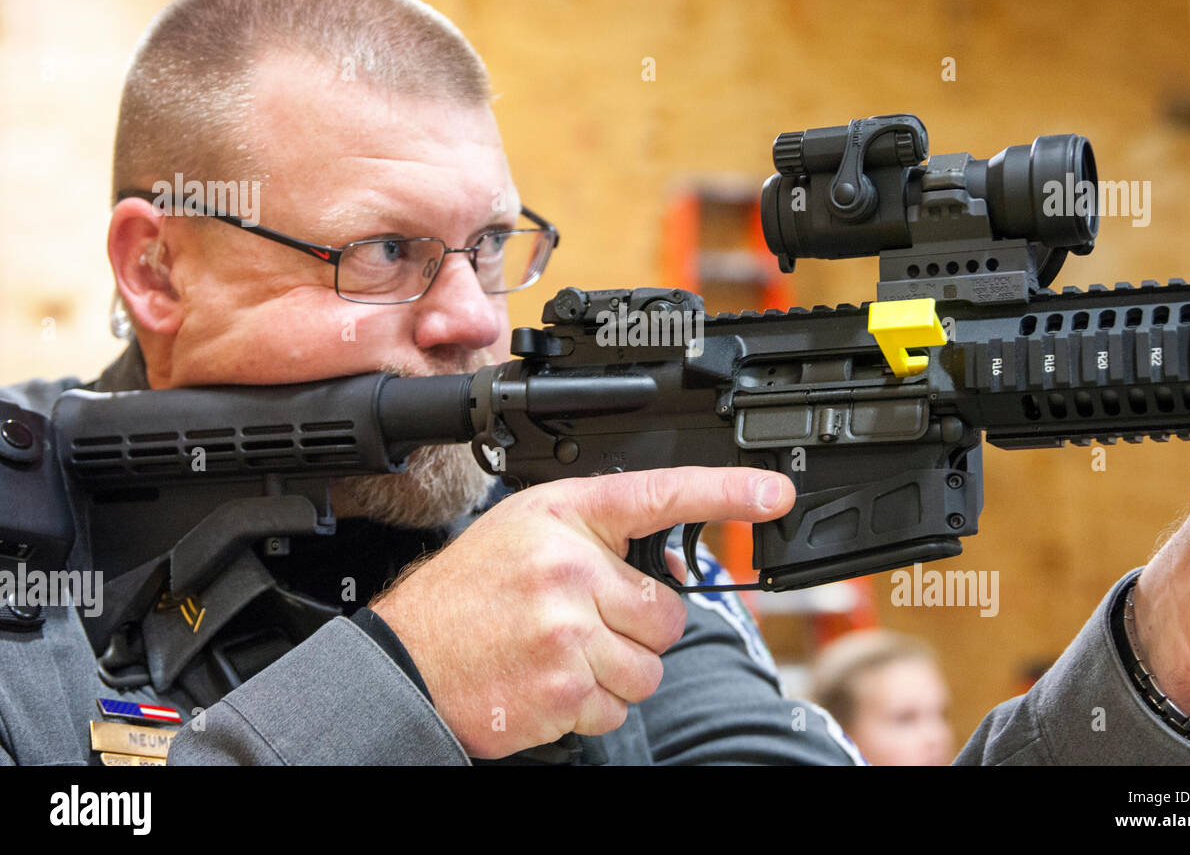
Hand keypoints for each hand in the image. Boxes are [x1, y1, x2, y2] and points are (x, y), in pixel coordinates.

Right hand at [370, 466, 794, 757]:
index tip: (774, 494)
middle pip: (666, 614)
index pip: (659, 495)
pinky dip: (592, 706)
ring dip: (615, 672)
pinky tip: (549, 682)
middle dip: (636, 629)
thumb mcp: (524, 531)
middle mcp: (570, 569)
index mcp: (564, 519)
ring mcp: (568, 633)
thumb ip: (596, 535)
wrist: (405, 662)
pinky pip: (619, 708)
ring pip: (649, 668)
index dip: (727, 491)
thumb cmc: (466, 596)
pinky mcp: (564, 690)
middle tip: (582, 623)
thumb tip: (671, 568)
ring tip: (559, 654)